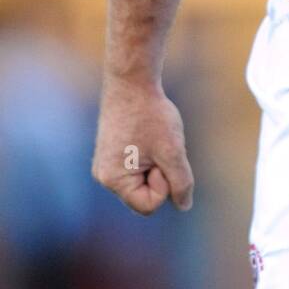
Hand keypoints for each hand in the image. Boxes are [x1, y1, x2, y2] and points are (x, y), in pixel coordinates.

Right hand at [92, 79, 194, 215]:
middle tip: (157, 145)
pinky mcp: (112, 154)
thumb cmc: (151, 115)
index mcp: (113, 180)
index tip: (161, 156)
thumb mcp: (173, 151)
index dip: (164, 184)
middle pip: (144, 196)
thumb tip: (184, 206)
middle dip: (159, 174)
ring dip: (156, 164)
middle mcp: (104, 177)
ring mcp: (106, 165)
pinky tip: (146, 135)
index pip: (149, 206)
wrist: (132, 82)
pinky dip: (150, 156)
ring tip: (151, 138)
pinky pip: (139, 169)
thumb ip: (181, 182)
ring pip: (144, 181)